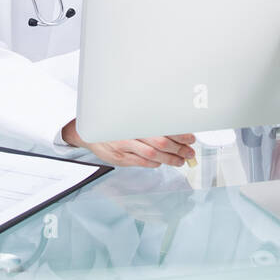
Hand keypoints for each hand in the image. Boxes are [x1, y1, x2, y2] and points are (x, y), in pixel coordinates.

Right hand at [62, 120, 196, 167]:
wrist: (88, 131)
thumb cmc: (113, 123)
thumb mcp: (130, 115)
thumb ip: (148, 120)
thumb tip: (173, 126)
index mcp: (135, 118)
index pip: (163, 125)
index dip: (179, 133)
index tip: (191, 137)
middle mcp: (131, 131)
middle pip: (160, 141)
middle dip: (179, 148)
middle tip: (190, 151)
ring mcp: (124, 145)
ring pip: (153, 154)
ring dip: (170, 159)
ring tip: (182, 160)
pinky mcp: (120, 158)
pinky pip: (142, 162)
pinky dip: (154, 163)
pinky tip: (162, 163)